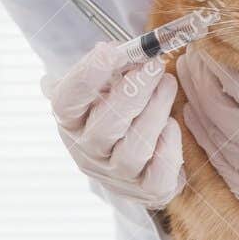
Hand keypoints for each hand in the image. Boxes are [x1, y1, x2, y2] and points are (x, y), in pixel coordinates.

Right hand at [41, 42, 184, 209]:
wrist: (135, 164)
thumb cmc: (118, 112)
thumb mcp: (105, 87)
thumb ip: (108, 68)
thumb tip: (113, 49)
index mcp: (70, 122)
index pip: (67, 102)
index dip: (87, 75)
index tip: (111, 49)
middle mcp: (87, 151)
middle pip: (105, 126)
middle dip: (134, 91)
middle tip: (155, 65)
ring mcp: (115, 174)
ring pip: (134, 148)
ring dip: (156, 111)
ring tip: (168, 84)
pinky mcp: (145, 190)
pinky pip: (159, 171)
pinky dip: (169, 144)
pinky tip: (171, 125)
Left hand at [176, 51, 238, 239]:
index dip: (219, 66)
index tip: (208, 46)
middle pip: (218, 116)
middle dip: (199, 84)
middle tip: (190, 61)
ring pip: (215, 145)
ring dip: (198, 112)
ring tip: (190, 86)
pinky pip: (224, 172)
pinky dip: (210, 144)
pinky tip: (202, 122)